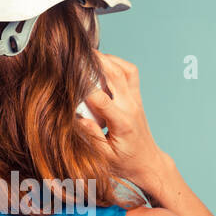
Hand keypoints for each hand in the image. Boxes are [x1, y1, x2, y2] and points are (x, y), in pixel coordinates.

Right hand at [79, 52, 173, 195]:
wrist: (147, 162)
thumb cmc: (125, 162)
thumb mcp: (104, 157)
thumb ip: (90, 136)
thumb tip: (77, 117)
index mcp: (122, 123)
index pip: (101, 99)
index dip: (84, 86)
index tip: (68, 77)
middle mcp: (131, 107)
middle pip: (116, 75)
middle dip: (96, 61)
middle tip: (77, 53)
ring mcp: (136, 100)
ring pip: (126, 69)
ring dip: (108, 59)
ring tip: (90, 55)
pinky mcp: (136, 97)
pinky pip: (131, 73)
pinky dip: (117, 63)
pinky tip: (103, 65)